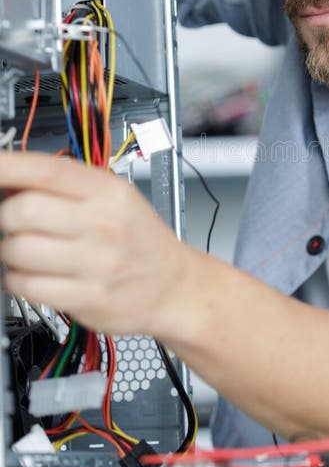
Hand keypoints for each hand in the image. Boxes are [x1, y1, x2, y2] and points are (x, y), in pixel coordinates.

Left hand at [0, 151, 191, 336]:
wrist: (174, 287)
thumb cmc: (139, 240)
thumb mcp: (114, 198)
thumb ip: (65, 186)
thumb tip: (8, 181)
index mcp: (109, 192)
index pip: (47, 170)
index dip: (7, 167)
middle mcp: (104, 225)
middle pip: (23, 211)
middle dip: (5, 217)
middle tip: (14, 222)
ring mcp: (96, 264)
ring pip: (17, 251)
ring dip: (9, 251)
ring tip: (26, 251)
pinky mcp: (87, 298)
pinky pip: (26, 286)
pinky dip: (18, 280)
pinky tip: (34, 274)